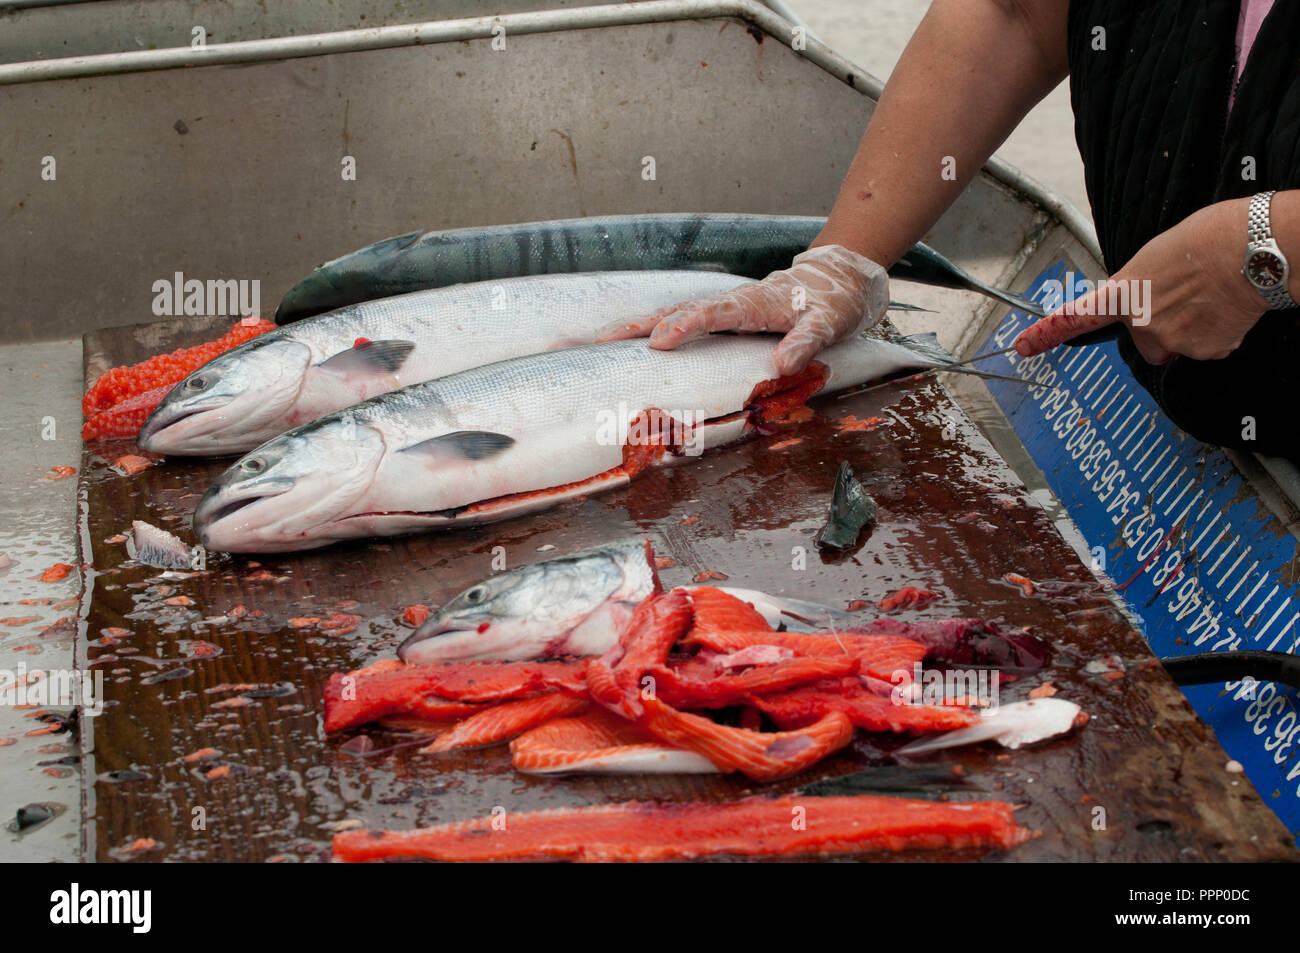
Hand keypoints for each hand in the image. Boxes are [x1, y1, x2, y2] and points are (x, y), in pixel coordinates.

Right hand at [595, 244, 889, 375]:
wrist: (834, 279)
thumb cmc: (831, 303)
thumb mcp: (828, 324)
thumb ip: (805, 343)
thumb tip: (781, 367)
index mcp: (751, 304)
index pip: (711, 314)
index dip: (684, 326)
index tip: (659, 342)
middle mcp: (728, 304)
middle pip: (674, 312)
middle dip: (637, 327)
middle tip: (600, 342)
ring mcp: (719, 310)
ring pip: (669, 316)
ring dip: (634, 330)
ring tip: (597, 344)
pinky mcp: (718, 318)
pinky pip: (679, 323)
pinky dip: (650, 332)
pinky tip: (627, 345)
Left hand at [1014, 198, 1268, 363]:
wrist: (1255, 248)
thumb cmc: (1212, 237)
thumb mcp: (1158, 253)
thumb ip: (1140, 283)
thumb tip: (1142, 298)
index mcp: (1127, 290)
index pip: (1079, 316)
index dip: (1047, 333)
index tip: (1022, 346)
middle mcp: (1141, 320)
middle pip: (1145, 339)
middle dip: (1162, 327)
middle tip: (1188, 298)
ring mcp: (1170, 338)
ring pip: (1176, 345)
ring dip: (1191, 330)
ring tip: (1212, 299)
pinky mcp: (1202, 350)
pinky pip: (1206, 348)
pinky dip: (1217, 334)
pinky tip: (1227, 309)